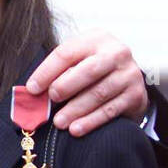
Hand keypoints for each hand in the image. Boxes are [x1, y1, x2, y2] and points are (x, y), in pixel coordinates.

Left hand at [26, 31, 147, 136]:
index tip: (32, 88)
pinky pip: (110, 110)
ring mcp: (129, 74)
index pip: (67, 53)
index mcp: (96, 39)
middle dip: (66, 87)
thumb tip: (32, 92)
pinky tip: (76, 129)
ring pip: (99, 93)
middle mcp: (117, 53)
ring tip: (59, 122)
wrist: (125, 78)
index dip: (47, 72)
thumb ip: (57, 71)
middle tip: (51, 99)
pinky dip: (91, 121)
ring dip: (76, 109)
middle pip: (89, 70)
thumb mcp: (76, 61)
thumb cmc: (91, 69)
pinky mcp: (136, 94)